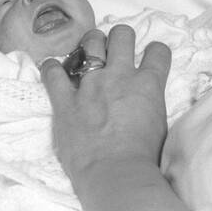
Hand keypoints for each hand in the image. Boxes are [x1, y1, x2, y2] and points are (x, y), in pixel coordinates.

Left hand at [41, 24, 171, 186]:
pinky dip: (51, 69)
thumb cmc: (143, 160)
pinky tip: (53, 71)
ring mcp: (90, 85)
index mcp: (148, 85)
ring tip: (88, 52)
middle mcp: (120, 76)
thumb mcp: (160, 126)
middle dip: (120, 38)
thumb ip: (151, 105)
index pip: (158, 52)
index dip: (155, 52)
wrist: (116, 175)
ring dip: (90, 43)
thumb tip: (146, 103)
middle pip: (122, 35)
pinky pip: (53, 72)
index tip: (150, 59)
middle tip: (115, 50)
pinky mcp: (65, 100)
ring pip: (91, 42)